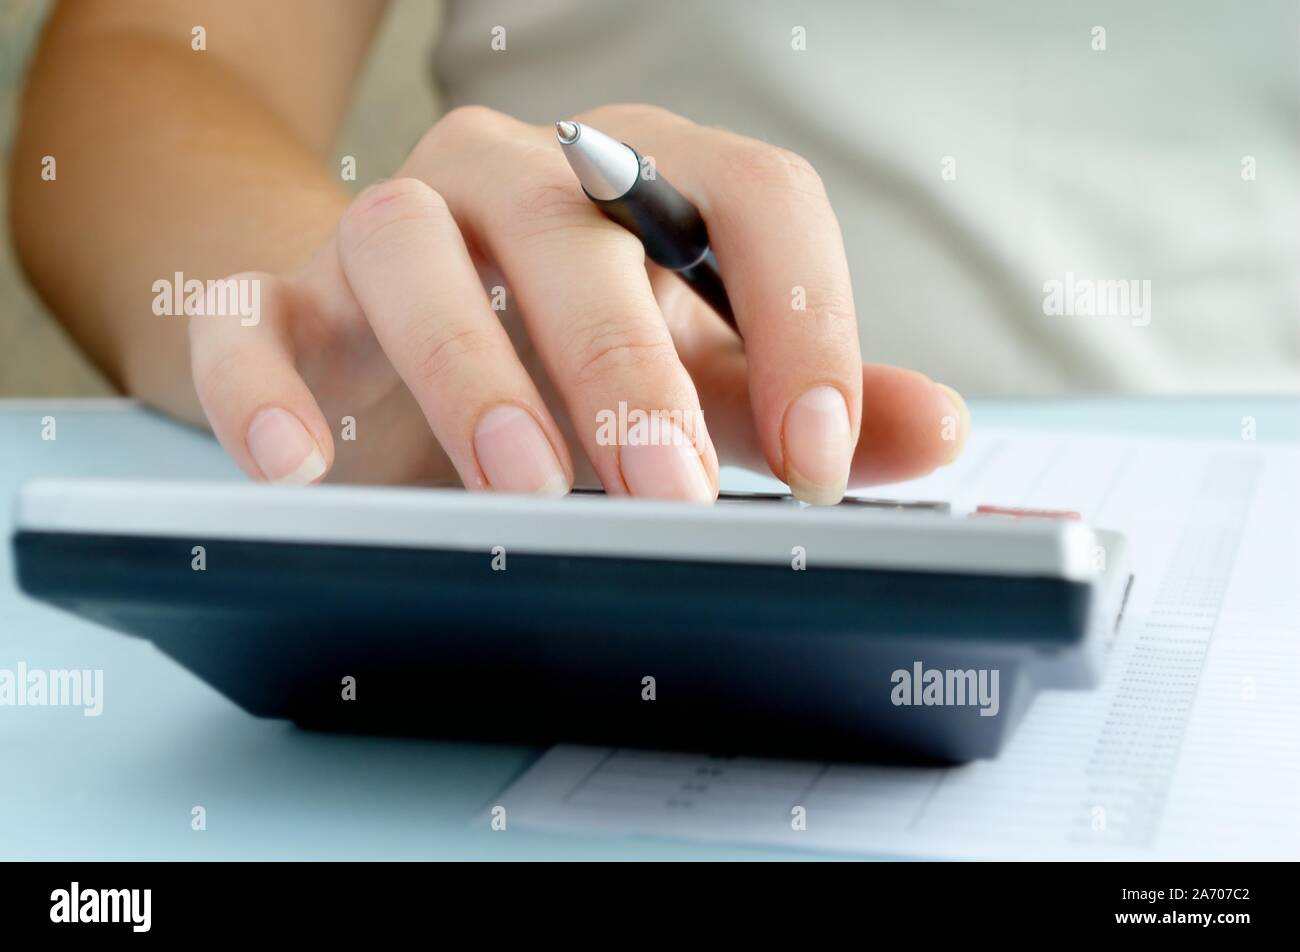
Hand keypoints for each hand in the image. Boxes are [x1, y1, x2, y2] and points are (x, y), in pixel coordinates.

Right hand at [189, 104, 968, 502]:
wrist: (392, 338)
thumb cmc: (572, 354)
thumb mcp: (704, 377)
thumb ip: (804, 397)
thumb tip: (937, 430)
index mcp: (641, 182)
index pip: (750, 198)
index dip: (803, 319)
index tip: (821, 464)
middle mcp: (514, 179)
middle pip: (576, 225)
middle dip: (627, 362)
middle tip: (668, 494)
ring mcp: (389, 228)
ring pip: (407, 245)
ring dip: (468, 365)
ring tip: (522, 485)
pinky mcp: (282, 294)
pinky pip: (250, 315)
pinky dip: (263, 383)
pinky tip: (298, 467)